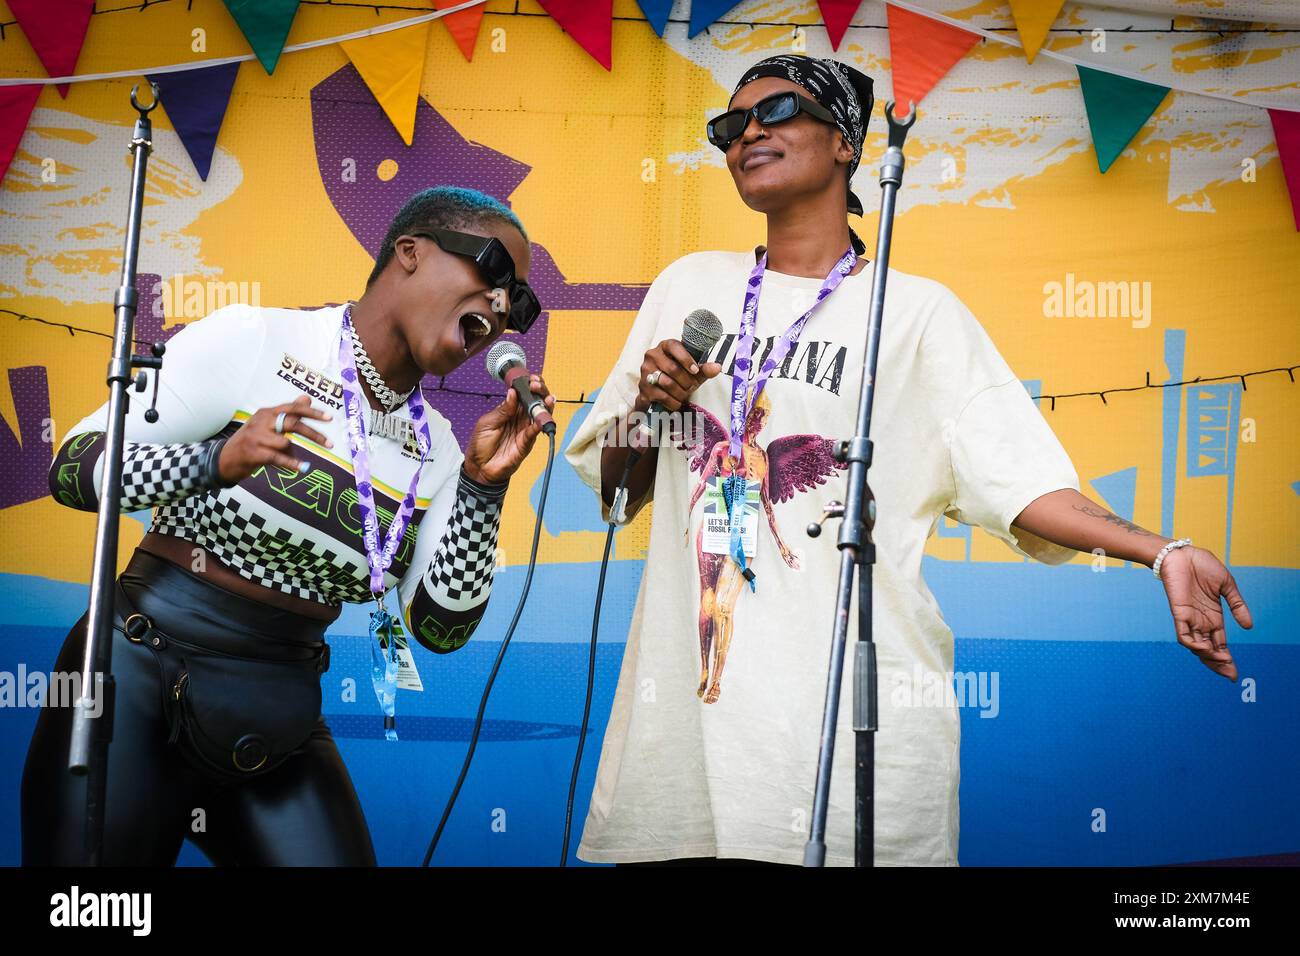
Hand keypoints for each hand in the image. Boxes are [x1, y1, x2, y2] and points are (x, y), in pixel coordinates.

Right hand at [219, 394, 332, 483]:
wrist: (225, 459)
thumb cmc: (252, 441)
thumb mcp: (268, 424)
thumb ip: (289, 413)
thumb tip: (307, 397)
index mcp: (267, 412)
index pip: (293, 408)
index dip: (312, 412)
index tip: (330, 418)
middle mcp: (261, 421)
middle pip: (293, 423)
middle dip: (313, 434)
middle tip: (330, 444)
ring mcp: (255, 436)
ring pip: (285, 442)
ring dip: (291, 453)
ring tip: (287, 459)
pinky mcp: (253, 452)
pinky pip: (278, 457)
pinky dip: (291, 463)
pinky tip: (302, 467)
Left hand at [464, 374, 555, 484]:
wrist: (479, 467)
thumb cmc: (480, 445)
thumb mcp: (487, 423)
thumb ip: (502, 410)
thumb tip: (513, 393)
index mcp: (509, 410)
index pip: (523, 394)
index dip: (528, 385)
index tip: (530, 379)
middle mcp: (519, 418)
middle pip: (535, 401)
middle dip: (539, 391)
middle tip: (536, 386)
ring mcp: (525, 430)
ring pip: (540, 414)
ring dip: (545, 405)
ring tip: (546, 398)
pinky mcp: (526, 443)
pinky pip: (535, 432)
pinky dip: (540, 424)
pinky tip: (542, 417)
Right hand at [636, 339, 722, 412]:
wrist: (658, 393)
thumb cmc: (678, 377)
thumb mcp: (693, 372)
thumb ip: (704, 369)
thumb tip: (717, 367)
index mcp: (665, 346)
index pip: (674, 346)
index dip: (686, 359)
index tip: (695, 371)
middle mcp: (652, 356)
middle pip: (672, 368)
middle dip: (686, 381)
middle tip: (691, 387)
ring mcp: (645, 372)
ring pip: (667, 383)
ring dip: (680, 393)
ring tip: (684, 395)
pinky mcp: (643, 389)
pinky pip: (661, 396)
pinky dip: (673, 402)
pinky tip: (677, 403)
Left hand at [1158, 545, 1251, 680]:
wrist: (1183, 553)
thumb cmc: (1202, 566)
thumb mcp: (1227, 586)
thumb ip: (1237, 605)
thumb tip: (1249, 627)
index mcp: (1213, 616)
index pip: (1220, 643)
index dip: (1226, 658)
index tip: (1234, 673)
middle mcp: (1201, 620)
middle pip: (1208, 649)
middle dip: (1218, 664)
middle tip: (1230, 675)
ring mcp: (1189, 618)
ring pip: (1196, 646)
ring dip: (1208, 656)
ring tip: (1223, 662)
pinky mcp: (1179, 612)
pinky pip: (1183, 635)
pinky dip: (1193, 644)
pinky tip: (1204, 649)